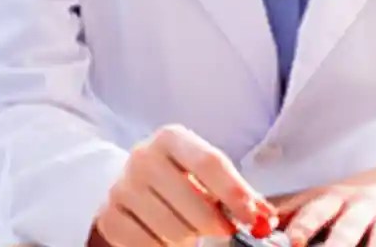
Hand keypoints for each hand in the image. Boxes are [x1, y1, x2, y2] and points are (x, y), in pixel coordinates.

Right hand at [90, 125, 276, 246]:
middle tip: (223, 230)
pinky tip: (166, 237)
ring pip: (172, 228)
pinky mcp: (109, 216)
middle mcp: (143, 157)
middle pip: (194, 202)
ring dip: (189, 238)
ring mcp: (122, 187)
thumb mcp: (208, 176)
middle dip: (215, 224)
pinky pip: (146, 245)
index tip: (255, 217)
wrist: (134, 186)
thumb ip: (238, 193)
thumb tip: (266, 216)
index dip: (235, 192)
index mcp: (171, 138)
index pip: (209, 162)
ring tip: (188, 229)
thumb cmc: (181, 180)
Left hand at [272, 161, 375, 246]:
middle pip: (348, 226)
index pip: (317, 210)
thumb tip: (260, 222)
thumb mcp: (327, 198)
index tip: (294, 241)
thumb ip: (296, 212)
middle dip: (337, 245)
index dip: (305, 225)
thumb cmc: (357, 199)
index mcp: (336, 198)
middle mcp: (362, 205)